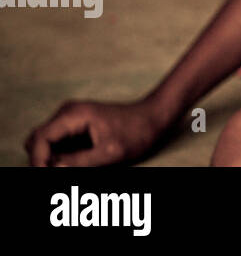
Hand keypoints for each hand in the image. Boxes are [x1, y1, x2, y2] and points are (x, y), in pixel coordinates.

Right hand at [26, 98, 170, 166]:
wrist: (154, 117)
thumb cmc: (136, 133)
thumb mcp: (109, 153)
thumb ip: (78, 163)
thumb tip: (51, 170)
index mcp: (74, 115)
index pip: (40, 139)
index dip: (37, 161)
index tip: (43, 176)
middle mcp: (67, 113)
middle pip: (37, 141)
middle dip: (41, 160)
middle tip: (57, 174)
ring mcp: (70, 118)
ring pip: (44, 143)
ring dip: (49, 159)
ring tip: (68, 169)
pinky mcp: (75, 125)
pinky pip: (57, 143)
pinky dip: (58, 156)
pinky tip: (74, 164)